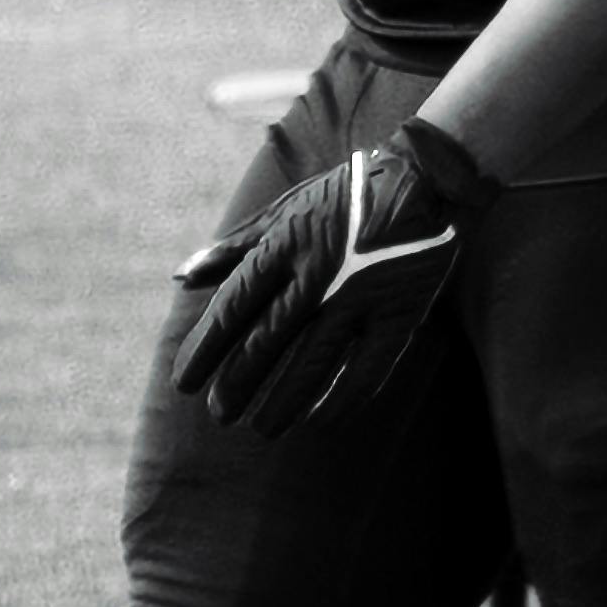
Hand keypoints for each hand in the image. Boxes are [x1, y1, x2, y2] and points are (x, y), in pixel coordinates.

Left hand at [171, 109, 501, 431]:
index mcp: (284, 244)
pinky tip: (322, 418)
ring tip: (263, 427)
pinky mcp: (399, 313)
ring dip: (284, 402)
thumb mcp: (282, 211)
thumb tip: (182, 278)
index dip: (204, 349)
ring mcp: (360, 296)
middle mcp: (318, 273)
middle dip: (237, 383)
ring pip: (312, 363)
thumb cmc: (342, 196)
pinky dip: (343, 399)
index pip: (232, 307)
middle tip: (219, 413)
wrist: (424, 178)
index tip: (183, 382)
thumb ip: (233, 247)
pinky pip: (368, 369)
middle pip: (266, 341)